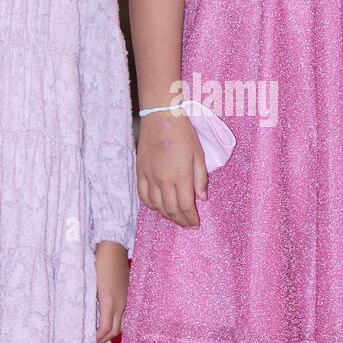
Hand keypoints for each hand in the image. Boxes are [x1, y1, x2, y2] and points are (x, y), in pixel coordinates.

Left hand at [94, 241, 128, 341]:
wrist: (113, 247)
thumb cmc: (98, 263)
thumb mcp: (90, 285)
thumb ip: (90, 302)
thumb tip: (85, 316)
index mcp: (109, 302)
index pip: (106, 329)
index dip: (98, 338)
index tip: (89, 340)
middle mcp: (121, 303)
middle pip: (116, 330)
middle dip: (105, 338)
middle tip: (94, 339)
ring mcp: (126, 299)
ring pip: (122, 323)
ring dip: (112, 329)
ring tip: (100, 330)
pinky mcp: (128, 294)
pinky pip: (124, 313)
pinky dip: (117, 320)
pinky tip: (108, 316)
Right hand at [136, 109, 207, 227]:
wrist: (160, 117)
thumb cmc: (183, 133)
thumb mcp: (199, 154)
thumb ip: (200, 178)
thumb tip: (202, 198)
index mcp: (181, 176)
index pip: (185, 206)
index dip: (191, 218)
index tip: (195, 224)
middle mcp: (163, 180)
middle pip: (171, 209)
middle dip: (180, 220)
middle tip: (187, 225)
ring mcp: (149, 177)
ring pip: (157, 206)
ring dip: (166, 216)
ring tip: (175, 218)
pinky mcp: (140, 173)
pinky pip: (143, 196)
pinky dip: (151, 206)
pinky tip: (158, 208)